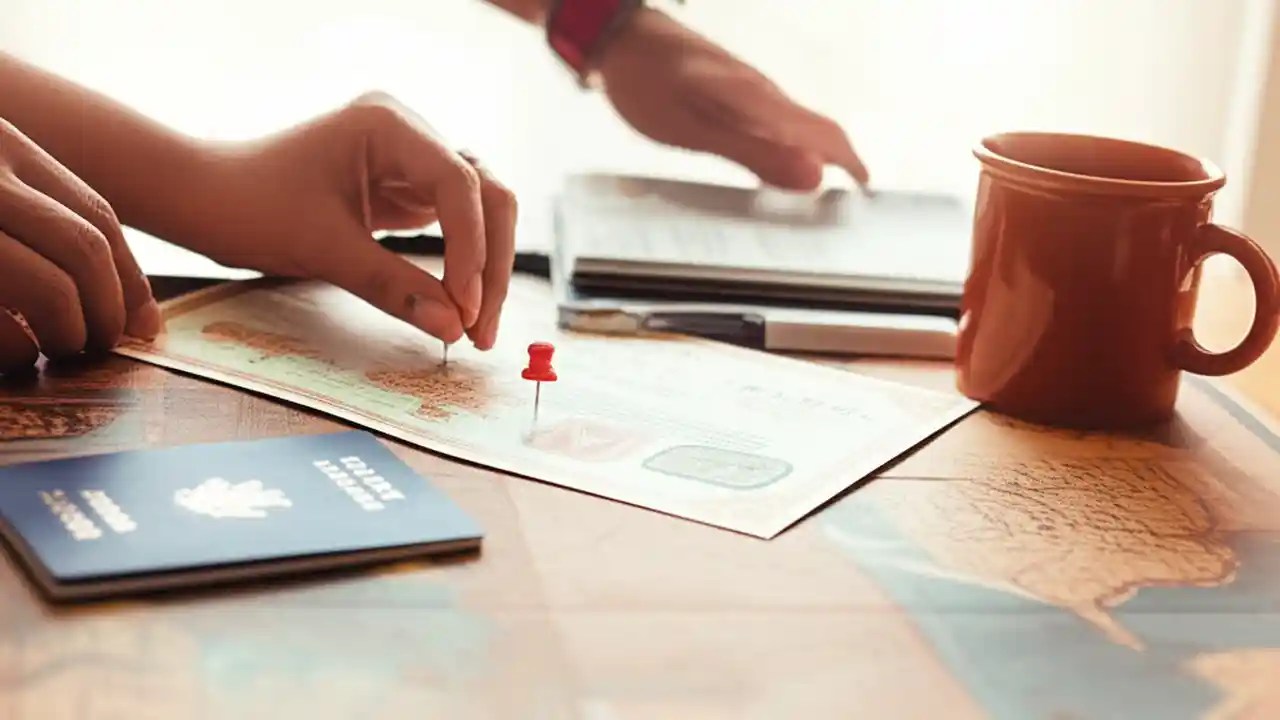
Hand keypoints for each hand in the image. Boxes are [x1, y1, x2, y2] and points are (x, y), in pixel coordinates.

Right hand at [0, 118, 160, 373]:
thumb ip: (39, 219)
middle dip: (106, 311)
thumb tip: (141, 320)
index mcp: (0, 144)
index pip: (94, 214)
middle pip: (84, 250)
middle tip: (99, 346)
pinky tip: (13, 355)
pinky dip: (16, 353)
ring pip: (52, 291)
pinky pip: (1, 330)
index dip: (128, 278)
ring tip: (55, 351)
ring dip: (68, 334)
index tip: (141, 325)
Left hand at [188, 92, 516, 349]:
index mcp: (390, 125)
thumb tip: (454, 327)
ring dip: (483, 268)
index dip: (471, 250)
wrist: (204, 199)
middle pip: (486, 195)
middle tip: (481, 330)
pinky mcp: (405, 189)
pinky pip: (453, 226)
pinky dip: (460, 265)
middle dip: (489, 264)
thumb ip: (394, 287)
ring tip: (474, 326)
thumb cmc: (249, 208)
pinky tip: (457, 305)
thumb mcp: (324, 250)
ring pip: (480, 212)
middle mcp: (410, 133)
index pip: (460, 185)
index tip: (465, 309)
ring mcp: (410, 160)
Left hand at [596, 8, 868, 190]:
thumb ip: (754, 154)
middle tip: (851, 196)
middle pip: (819, 128)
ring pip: (798, 123)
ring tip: (821, 186)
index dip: (852, 166)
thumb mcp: (696, 131)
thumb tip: (814, 176)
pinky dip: (789, 141)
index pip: (825, 135)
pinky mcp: (735, 87)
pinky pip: (776, 117)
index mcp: (760, 103)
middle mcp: (764, 92)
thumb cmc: (646, 84)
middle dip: (841, 161)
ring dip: (817, 152)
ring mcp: (750, 87)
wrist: (619, 36)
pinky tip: (778, 157)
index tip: (866, 194)